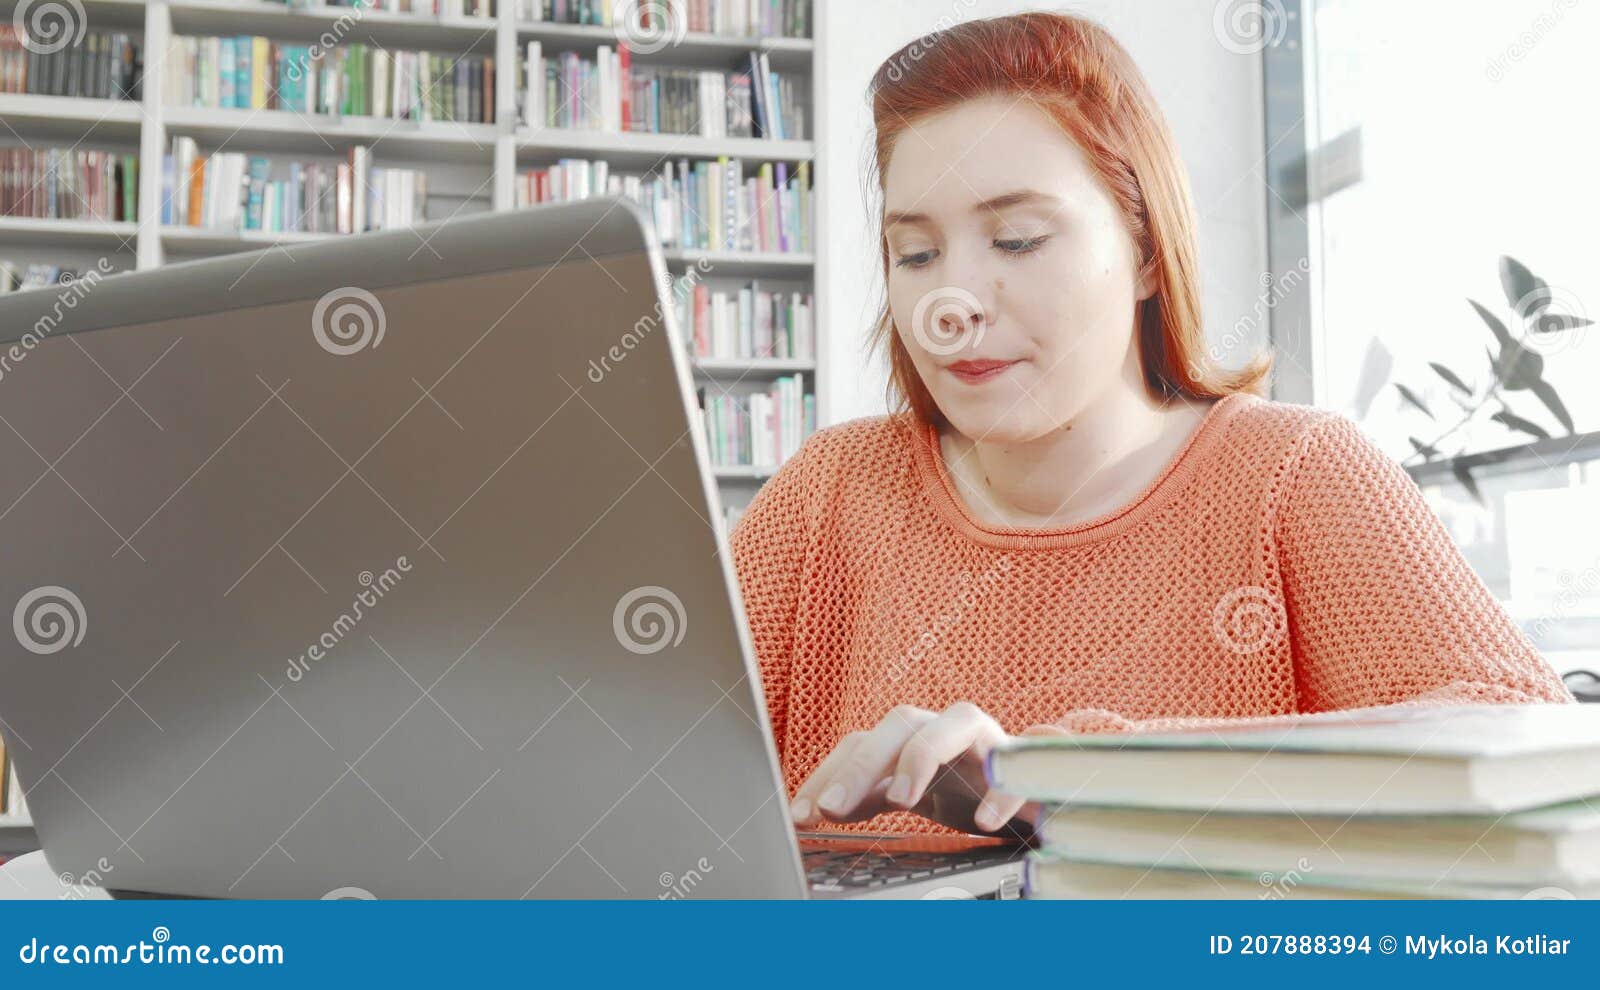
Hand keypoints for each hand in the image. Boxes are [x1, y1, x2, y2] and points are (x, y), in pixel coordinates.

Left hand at [788, 702, 1037, 835]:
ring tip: (899, 800)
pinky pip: (1015, 766)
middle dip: (862, 763)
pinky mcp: (1028, 761)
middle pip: (900, 722)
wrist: (1034, 797)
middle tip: (833, 807)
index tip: (800, 814)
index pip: (860, 742)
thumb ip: (869, 796)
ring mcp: (989, 738)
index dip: (827, 774)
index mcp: (911, 739)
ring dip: (922, 756)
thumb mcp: (912, 796)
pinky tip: (984, 823)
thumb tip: (823, 808)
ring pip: (955, 722)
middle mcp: (946, 728)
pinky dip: (999, 791)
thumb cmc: (966, 792)